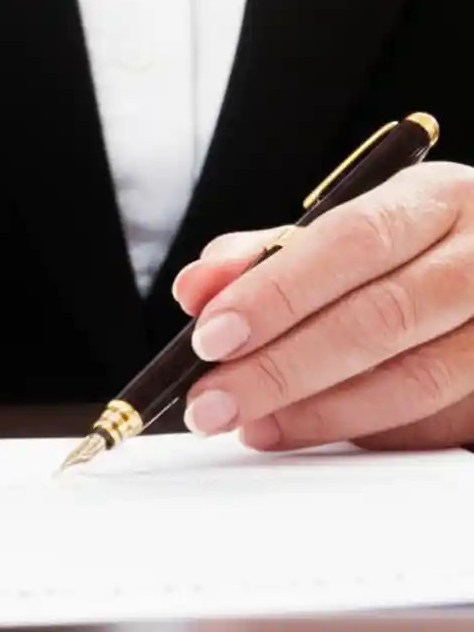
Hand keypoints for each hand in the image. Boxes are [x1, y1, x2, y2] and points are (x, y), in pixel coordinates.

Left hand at [172, 161, 473, 451]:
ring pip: (415, 380)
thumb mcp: (341, 234)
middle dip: (280, 367)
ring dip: (316, 412)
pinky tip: (300, 432)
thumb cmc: (408, 255)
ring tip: (248, 424)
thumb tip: (195, 290)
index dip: (276, 294)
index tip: (209, 336)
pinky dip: (360, 431)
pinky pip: (434, 422)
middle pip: (381, 317)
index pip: (352, 242)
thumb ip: (264, 258)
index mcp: (437, 199)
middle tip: (211, 401)